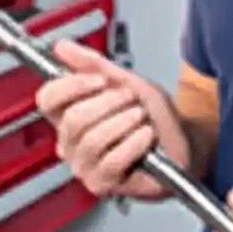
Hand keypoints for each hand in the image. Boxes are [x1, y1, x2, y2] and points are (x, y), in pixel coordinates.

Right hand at [33, 38, 191, 200]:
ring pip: (93, 140)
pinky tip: (145, 138)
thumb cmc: (154, 117)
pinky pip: (112, 160)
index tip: (99, 80)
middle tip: (130, 100)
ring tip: (141, 119)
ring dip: (124, 123)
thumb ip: (93, 65)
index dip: (72, 86)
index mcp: (68, 116)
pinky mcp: (101, 184)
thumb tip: (61, 47)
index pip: (48, 99)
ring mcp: (83, 166)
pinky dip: (134, 144)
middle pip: (73, 119)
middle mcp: (70, 143)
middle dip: (109, 104)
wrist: (184, 143)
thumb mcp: (126, 82)